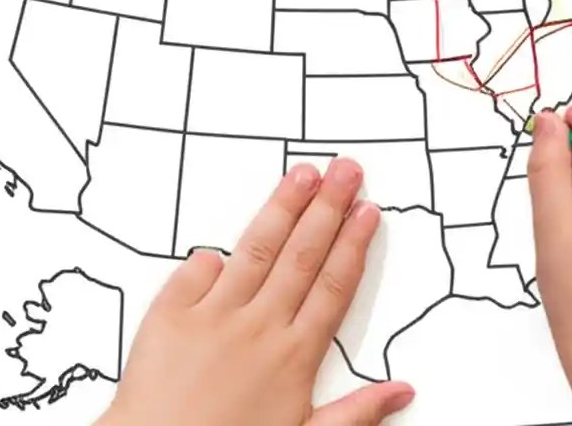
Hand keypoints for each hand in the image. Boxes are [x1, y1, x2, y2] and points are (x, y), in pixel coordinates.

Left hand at [99, 159, 414, 425]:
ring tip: (303, 176)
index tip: (367, 212)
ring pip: (255, 250)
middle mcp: (257, 328)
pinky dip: (210, 259)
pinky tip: (223, 244)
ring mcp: (212, 317)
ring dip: (283, 209)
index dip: (353, 245)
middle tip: (346, 170)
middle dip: (328, 207)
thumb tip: (402, 391)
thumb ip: (356, 412)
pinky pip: (193, 275)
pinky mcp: (169, 317)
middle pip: (302, 255)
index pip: (333, 286)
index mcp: (293, 357)